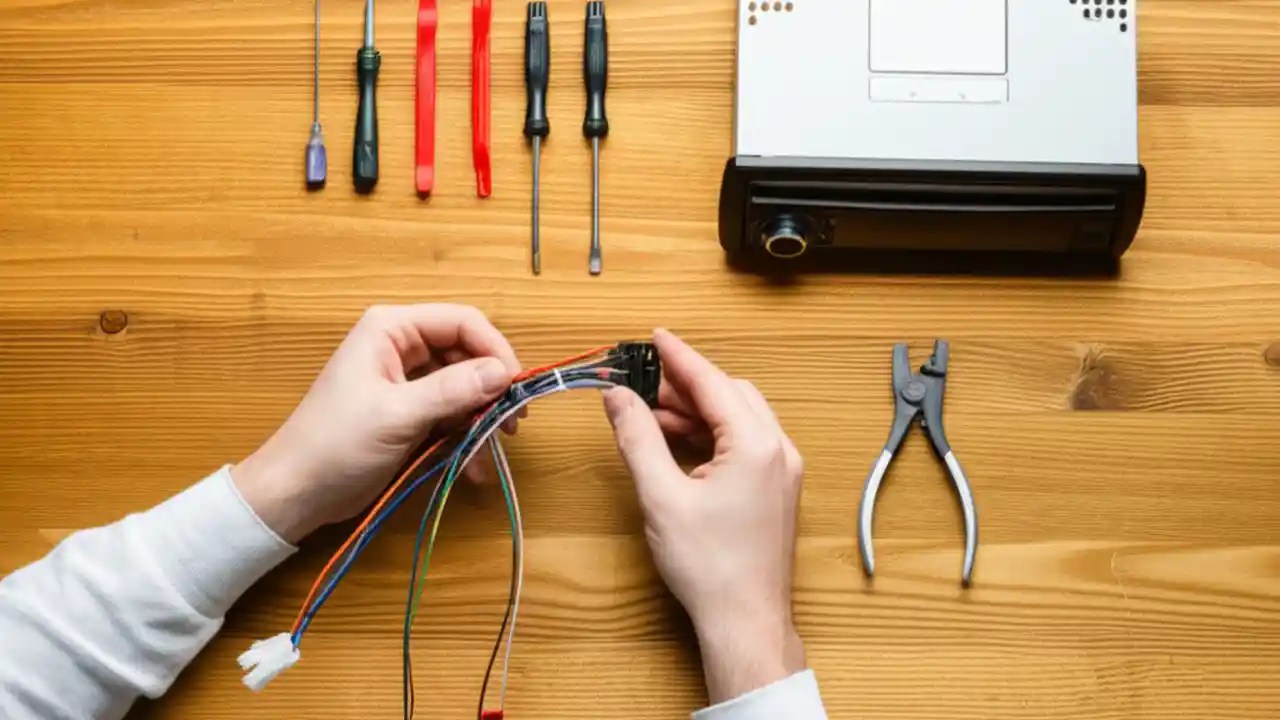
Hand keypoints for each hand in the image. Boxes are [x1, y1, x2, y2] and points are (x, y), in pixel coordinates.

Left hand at [232, 304, 520, 543]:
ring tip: (491, 455)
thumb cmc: (335, 444)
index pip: (463, 322)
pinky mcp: (411, 414)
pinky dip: (467, 438)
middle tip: (512, 426)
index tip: (516, 388)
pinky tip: (474, 469)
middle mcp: (402, 347)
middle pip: (468, 355)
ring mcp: (408, 382)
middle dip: (492, 390)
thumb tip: (504, 373)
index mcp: (392, 329)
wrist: (296, 493)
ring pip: (465, 389)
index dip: (495, 350)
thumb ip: (452, 390)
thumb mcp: (397, 415)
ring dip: (482, 421)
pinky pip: (453, 416)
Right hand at [602, 329, 805, 704]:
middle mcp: (778, 450)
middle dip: (685, 385)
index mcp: (756, 445)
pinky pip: (745, 444)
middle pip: (729, 395)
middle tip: (642, 383)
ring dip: (697, 411)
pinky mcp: (776, 490)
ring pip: (738, 419)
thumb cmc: (709, 566)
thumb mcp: (661, 496)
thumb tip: (617, 397)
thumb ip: (637, 438)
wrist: (745, 620)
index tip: (654, 336)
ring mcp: (782, 471)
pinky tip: (678, 443)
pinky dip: (711, 435)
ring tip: (650, 415)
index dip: (679, 357)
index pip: (712, 382)